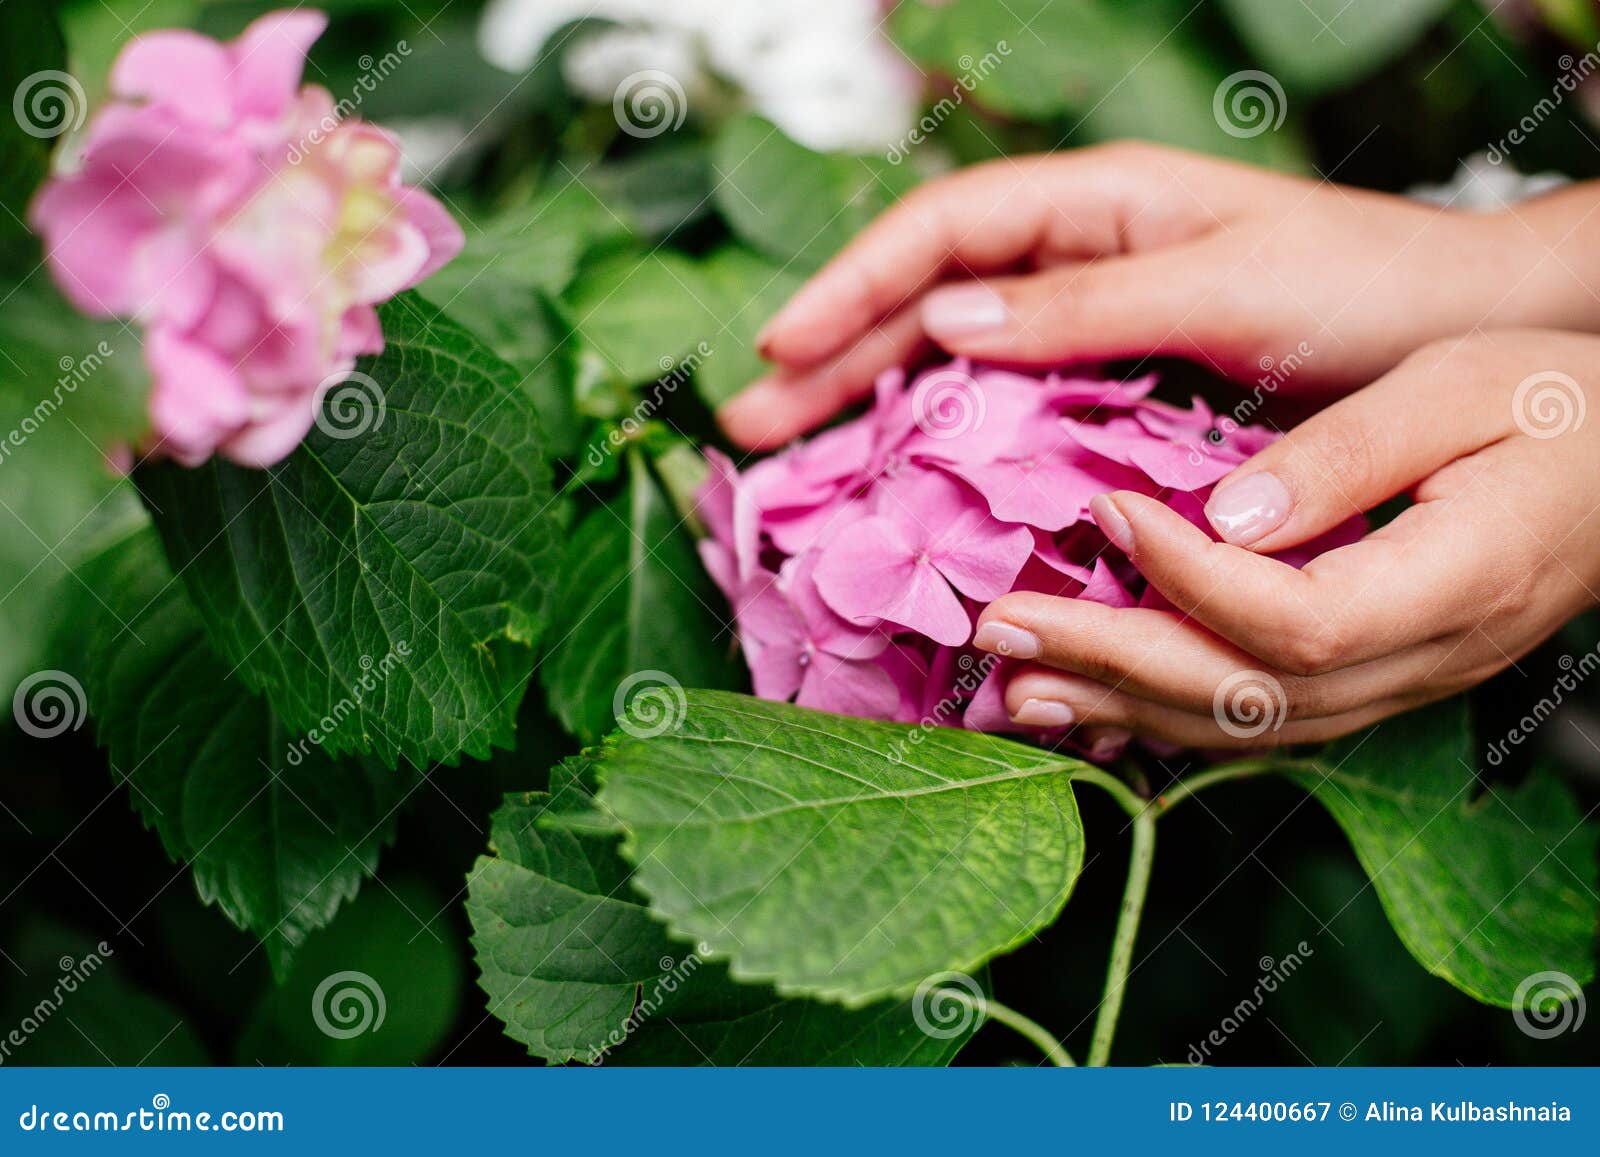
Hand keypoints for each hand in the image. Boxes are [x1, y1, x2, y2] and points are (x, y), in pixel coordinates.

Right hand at [719, 142, 1599, 449]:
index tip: (780, 345)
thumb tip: (946, 326)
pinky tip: (894, 482)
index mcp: (1097, 205)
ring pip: (947, 359)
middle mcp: (1077, 263)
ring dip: (865, 404)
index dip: (853, 284)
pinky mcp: (1109, 393)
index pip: (944, 233)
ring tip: (788, 459)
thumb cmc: (1360, 290)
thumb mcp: (1225, 288)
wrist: (1454, 341)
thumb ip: (1088, 306)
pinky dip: (940, 444)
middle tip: (748, 428)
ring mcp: (1088, 330)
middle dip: (829, 356)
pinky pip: (1002, 412)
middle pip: (923, 300)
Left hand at [971, 330, 1599, 747]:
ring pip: (1245, 726)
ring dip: (1121, 708)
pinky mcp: (1376, 680)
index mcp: (1451, 583)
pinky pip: (1262, 721)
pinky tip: (1095, 708)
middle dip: (1110, 662)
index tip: (1105, 509)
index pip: (1294, 619)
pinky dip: (1168, 718)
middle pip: (1247, 694)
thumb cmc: (1560, 407)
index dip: (1187, 579)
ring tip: (1012, 687)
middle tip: (999, 626)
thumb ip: (1347, 455)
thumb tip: (1224, 511)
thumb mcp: (1460, 388)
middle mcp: (1421, 658)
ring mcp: (1400, 683)